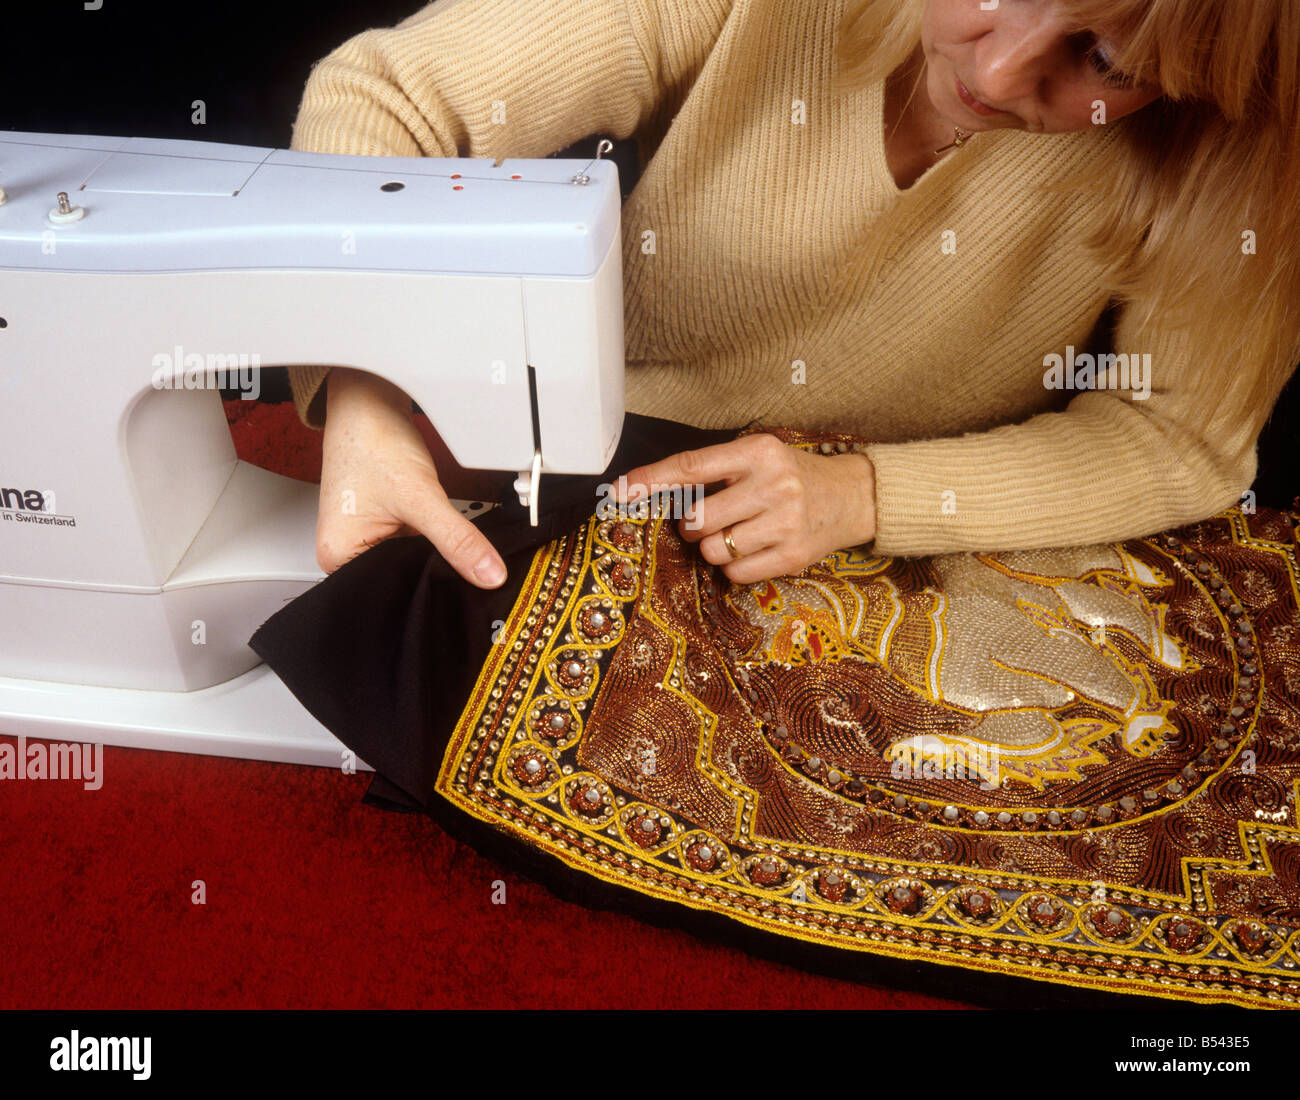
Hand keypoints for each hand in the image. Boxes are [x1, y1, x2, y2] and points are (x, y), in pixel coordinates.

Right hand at [316, 368, 509, 587]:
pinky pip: (410, 544)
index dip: (427, 587)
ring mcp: (361, 539)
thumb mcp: (422, 496)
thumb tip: (489, 575)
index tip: (462, 583)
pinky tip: (436, 525)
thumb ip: (458, 540)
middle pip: (400, 579)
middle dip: (431, 569)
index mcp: (338, 557)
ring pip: (409, 562)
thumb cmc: (372, 440)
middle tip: (461, 559)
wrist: (368, 402)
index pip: (391, 592)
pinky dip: (428, 538)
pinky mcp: (378, 526)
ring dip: (431, 552)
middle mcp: (343, 554)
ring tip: (441, 531)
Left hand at [612, 433, 876, 583]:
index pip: (692, 466)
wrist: (854, 497)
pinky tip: (757, 549)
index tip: (620, 491)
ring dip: (716, 548)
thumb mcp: (758, 458)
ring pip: (714, 550)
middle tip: (715, 520)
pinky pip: (737, 573)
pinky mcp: (794, 555)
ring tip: (741, 534)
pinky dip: (736, 567)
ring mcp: (785, 521)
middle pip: (697, 519)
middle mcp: (773, 484)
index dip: (651, 480)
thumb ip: (713, 471)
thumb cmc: (793, 476)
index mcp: (758, 452)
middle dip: (695, 526)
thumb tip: (650, 490)